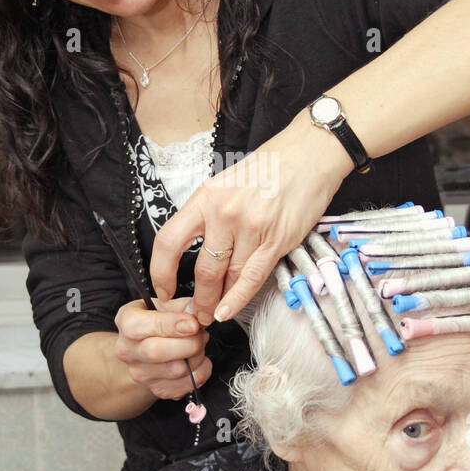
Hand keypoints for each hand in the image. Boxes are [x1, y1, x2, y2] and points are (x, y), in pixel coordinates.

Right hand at [113, 296, 211, 400]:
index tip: (193, 324)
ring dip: (198, 355)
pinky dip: (202, 371)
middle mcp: (128, 351)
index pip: (141, 326)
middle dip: (189, 342)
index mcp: (126, 323)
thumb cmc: (156, 322)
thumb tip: (197, 311)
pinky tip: (198, 360)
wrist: (146, 351)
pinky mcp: (158, 389)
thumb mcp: (164, 305)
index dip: (171, 324)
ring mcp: (141, 374)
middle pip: (157, 352)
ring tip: (199, 344)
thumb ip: (181, 306)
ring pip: (177, 369)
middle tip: (201, 334)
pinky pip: (189, 384)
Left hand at [150, 118, 349, 325]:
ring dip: (217, 301)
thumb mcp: (226, 183)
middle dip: (196, 298)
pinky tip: (226, 312)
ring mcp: (251, 227)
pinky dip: (237, 299)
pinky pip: (252, 278)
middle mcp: (224, 212)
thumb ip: (209, 215)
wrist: (308, 156)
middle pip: (202, 268)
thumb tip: (198, 251)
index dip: (161, 272)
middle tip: (193, 313)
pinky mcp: (276, 240)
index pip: (169, 241)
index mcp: (206, 196)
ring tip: (211, 314)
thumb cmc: (269, 168)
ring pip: (228, 276)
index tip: (163, 289)